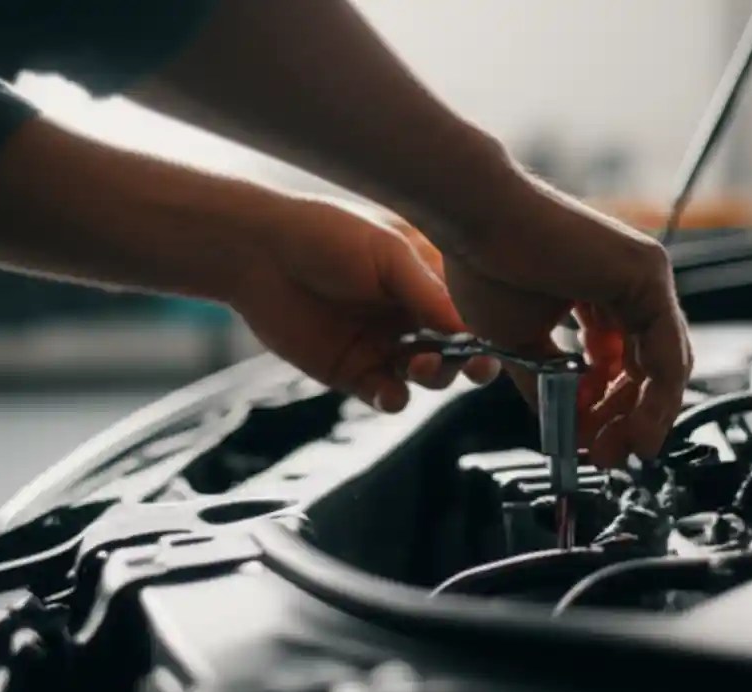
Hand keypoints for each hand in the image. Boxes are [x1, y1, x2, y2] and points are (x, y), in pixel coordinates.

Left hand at [232, 196, 499, 411]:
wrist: (257, 253)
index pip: (474, 311)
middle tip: (472, 365)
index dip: (490, 330)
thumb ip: (429, 291)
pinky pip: (387, 396)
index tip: (494, 341)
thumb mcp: (389, 252)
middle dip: (471, 361)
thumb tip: (470, 328)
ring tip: (419, 365)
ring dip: (435, 377)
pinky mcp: (354, 371)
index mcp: (429, 277)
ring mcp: (386, 344)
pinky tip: (389, 391)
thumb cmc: (325, 233)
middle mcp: (413, 313)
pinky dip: (394, 399)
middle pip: (461, 351)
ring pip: (430, 377)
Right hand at [440, 178, 693, 467]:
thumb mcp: (518, 342)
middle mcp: (631, 280)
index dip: (608, 408)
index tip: (590, 442)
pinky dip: (656, 396)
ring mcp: (644, 274)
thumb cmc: (485, 263)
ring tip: (619, 450)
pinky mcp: (646, 273)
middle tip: (608, 455)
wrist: (474, 217)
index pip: (624, 361)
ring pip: (665, 362)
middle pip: (650, 366)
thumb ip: (546, 382)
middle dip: (628, 418)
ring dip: (643, 416)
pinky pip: (666, 348)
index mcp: (603, 290)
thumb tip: (562, 425)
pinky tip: (638, 428)